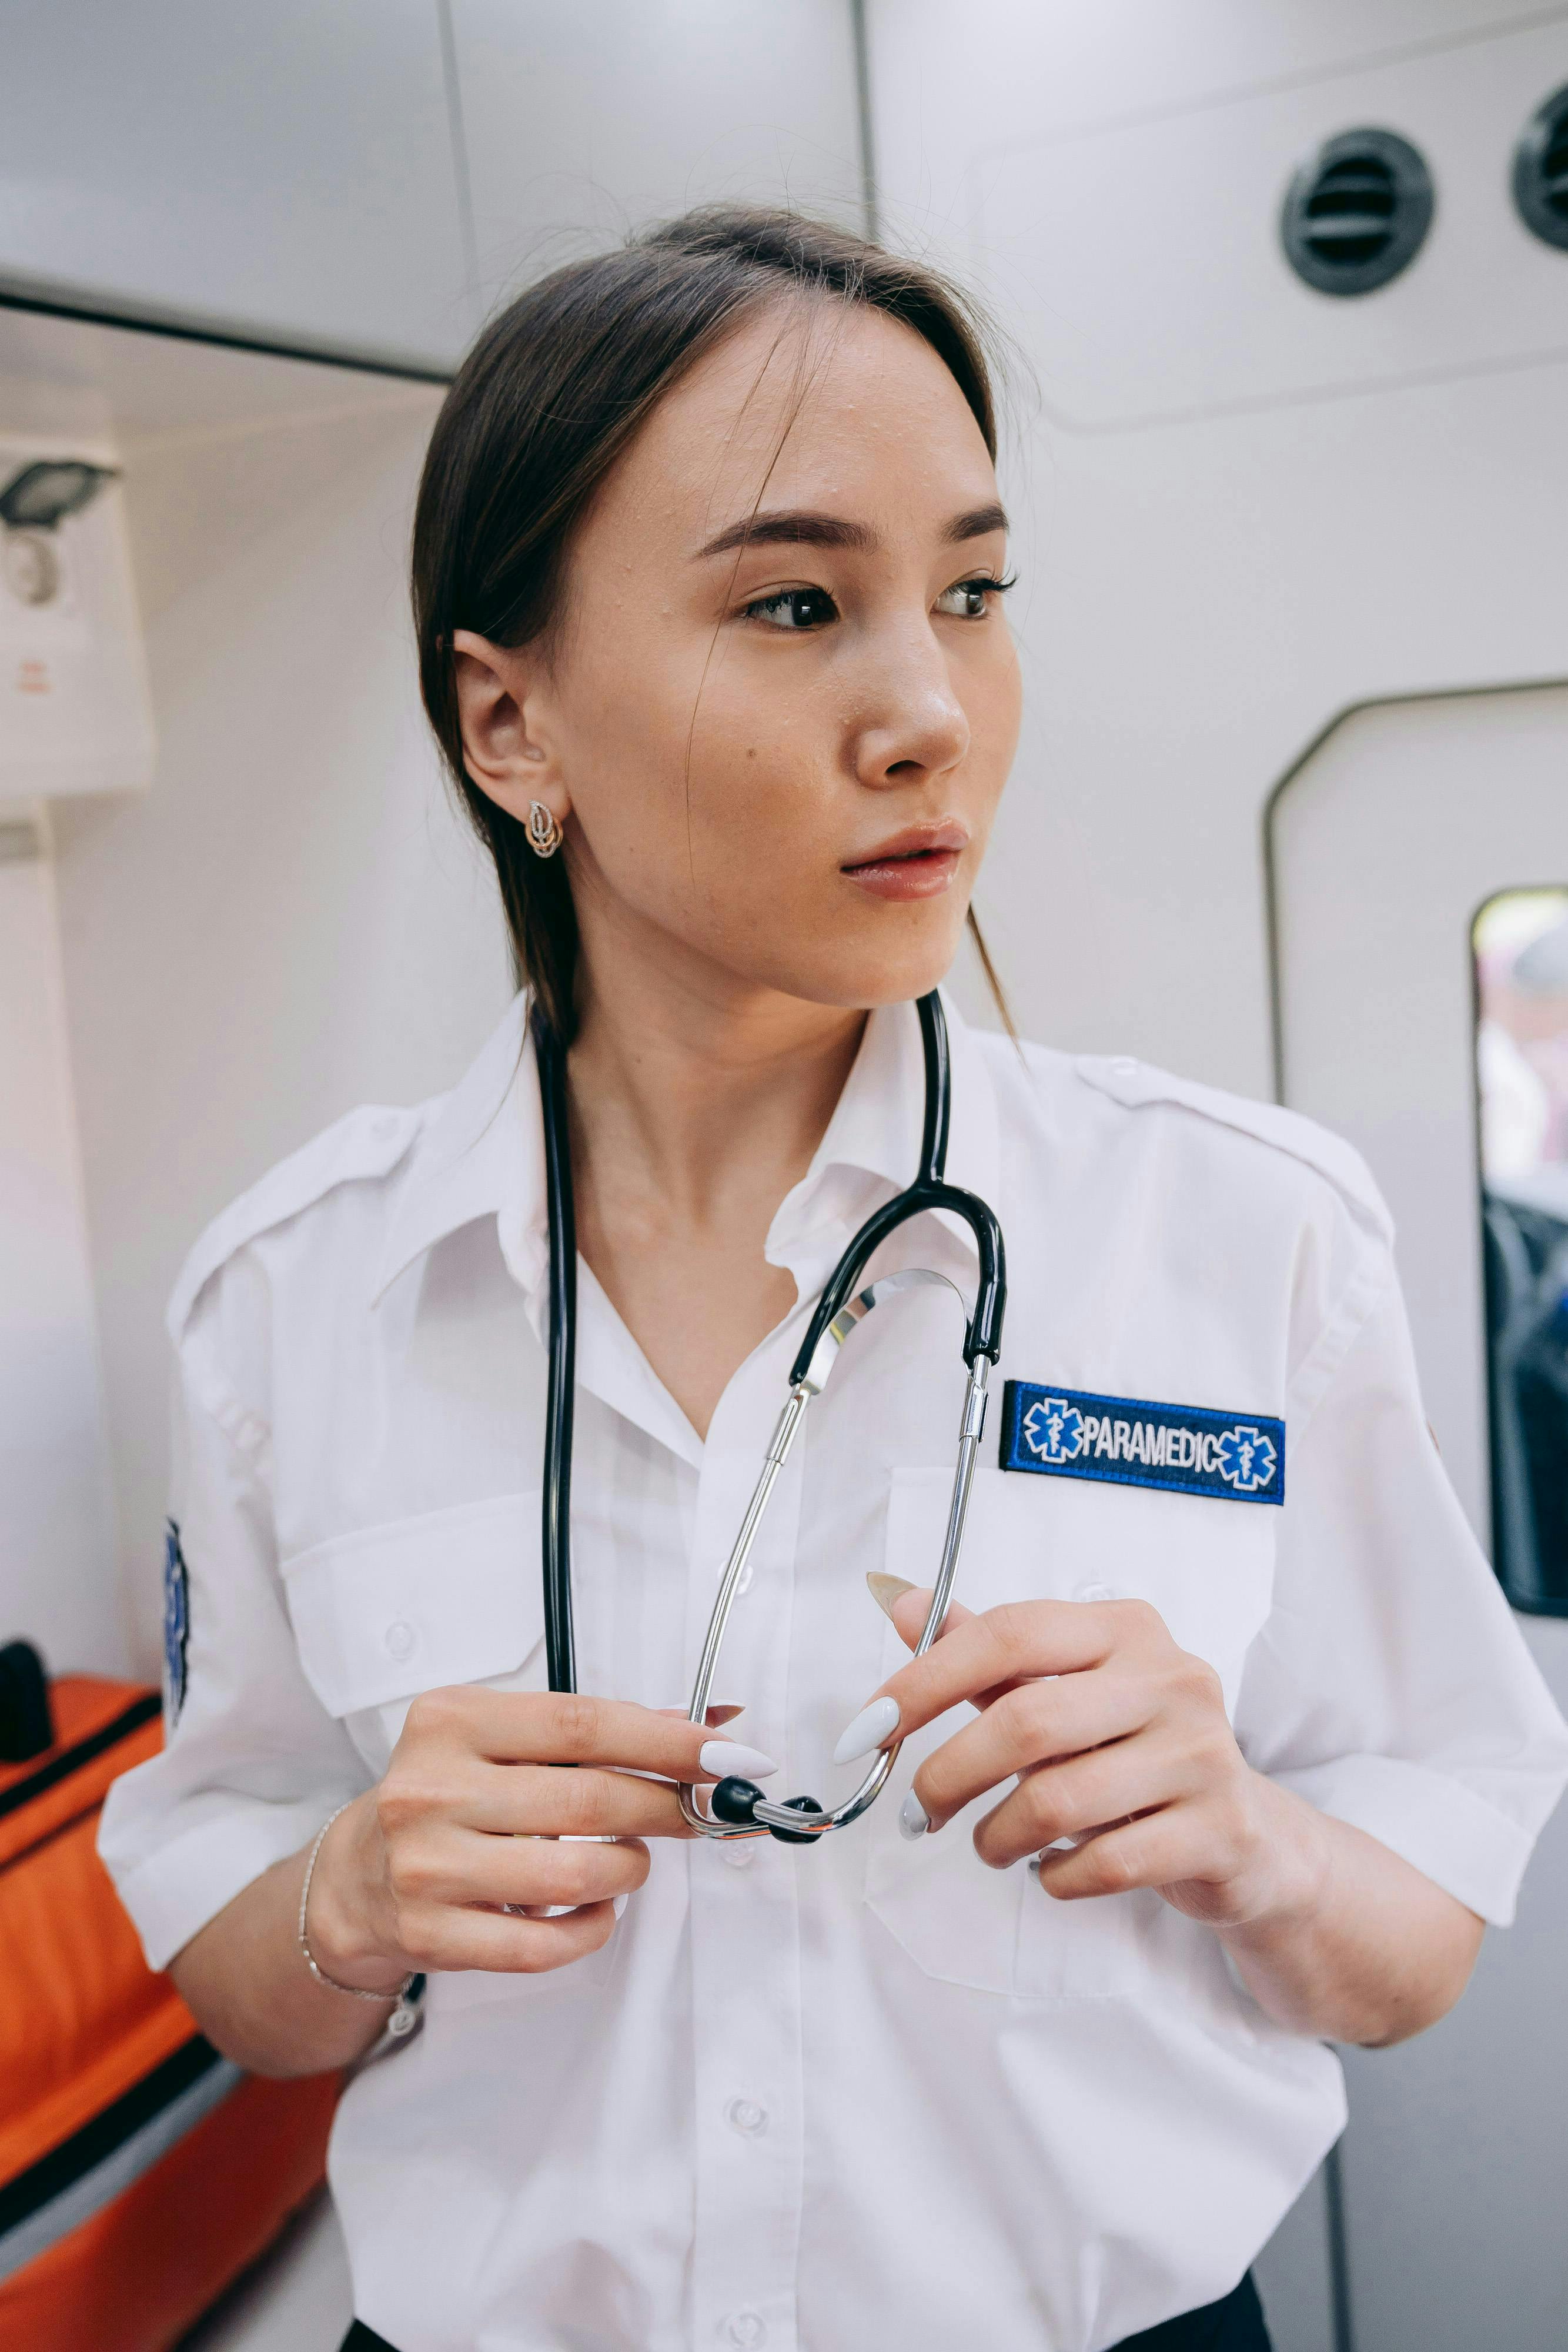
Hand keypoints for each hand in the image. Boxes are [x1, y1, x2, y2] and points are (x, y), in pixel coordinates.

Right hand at [306, 1691, 757, 1987]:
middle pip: (589, 1800)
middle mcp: (431, 1788)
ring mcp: (426, 1866)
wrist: (356, 1879)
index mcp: (452, 1720)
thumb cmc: (447, 1796)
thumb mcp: (502, 1739)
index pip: (584, 1724)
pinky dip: (592, 1929)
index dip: (669, 1741)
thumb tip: (711, 1723)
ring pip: (574, 1876)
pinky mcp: (431, 1935)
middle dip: (665, 1807)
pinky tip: (594, 1910)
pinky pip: (545, 1945)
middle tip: (698, 1812)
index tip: (729, 1754)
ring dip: (629, 1870)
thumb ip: (598, 1732)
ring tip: (629, 1861)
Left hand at [854, 1587, 1325, 1931]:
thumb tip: (899, 1603)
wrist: (1249, 1840)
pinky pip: (1105, 1862)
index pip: (1008, 1635)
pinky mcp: (1220, 1830)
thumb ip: (986, 1653)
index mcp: (1125, 1628)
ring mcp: (1203, 1753)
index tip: (867, 1729)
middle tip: (918, 1812)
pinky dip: (1055, 1877)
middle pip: (1026, 1722)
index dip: (925, 1681)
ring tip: (990, 1844)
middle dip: (949, 1775)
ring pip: (1058, 1800)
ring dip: (997, 1835)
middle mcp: (1171, 1677)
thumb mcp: (1064, 1693)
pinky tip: (1048, 1871)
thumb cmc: (1135, 1755)